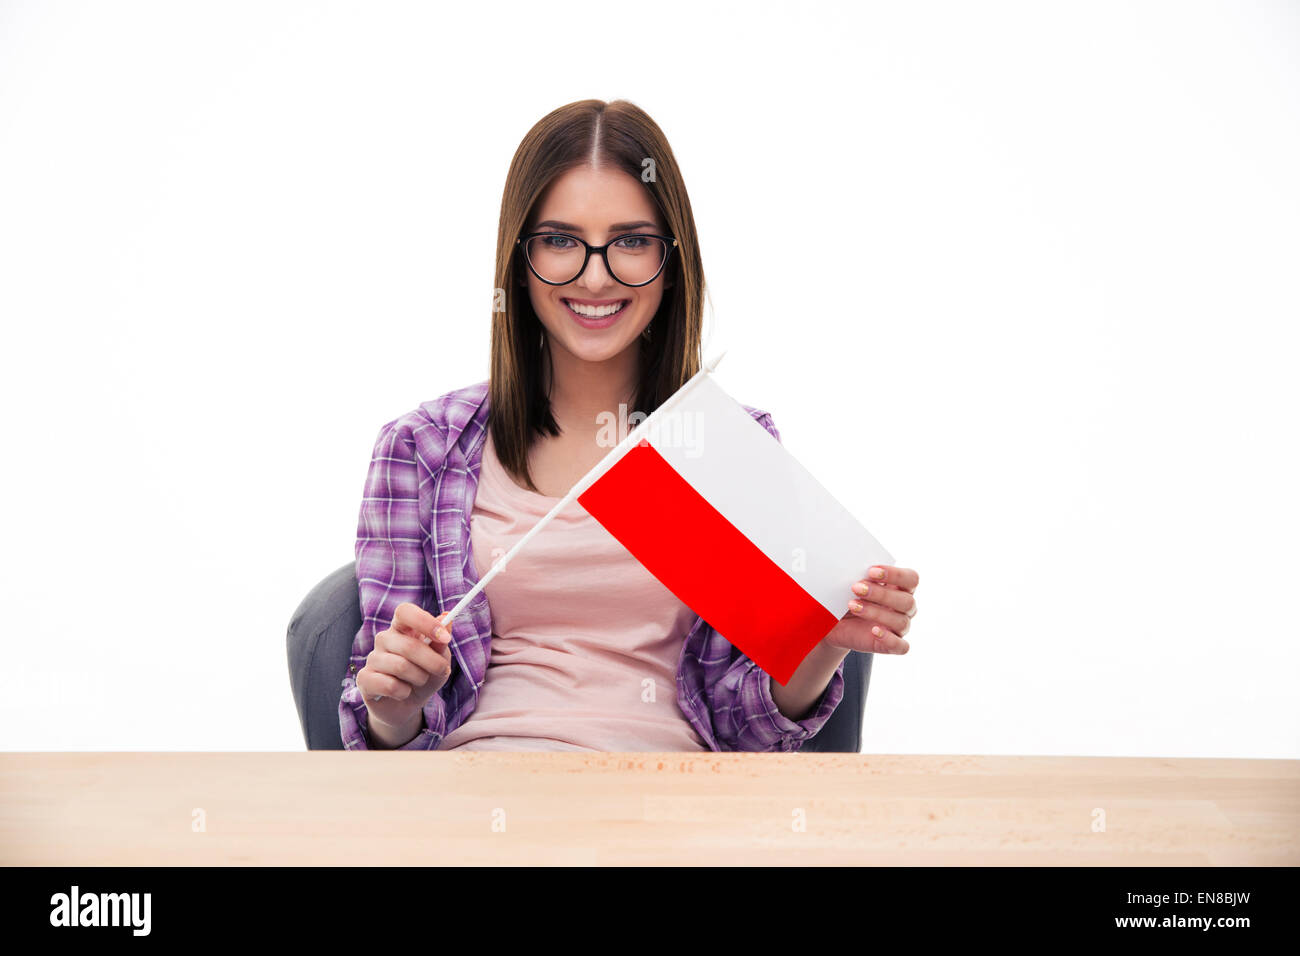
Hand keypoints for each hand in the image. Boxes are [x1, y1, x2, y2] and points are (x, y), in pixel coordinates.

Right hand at [357, 603, 454, 728]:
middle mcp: (384, 639)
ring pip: (400, 666)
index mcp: (402, 628)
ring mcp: (372, 658)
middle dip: (432, 661)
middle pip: (408, 645)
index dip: (424, 622)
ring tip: (420, 682)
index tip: (445, 638)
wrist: (407, 704)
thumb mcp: (439, 660)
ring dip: (419, 678)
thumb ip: (441, 642)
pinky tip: (403, 693)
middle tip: (442, 670)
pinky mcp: (364, 678)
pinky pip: (389, 685)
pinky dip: (404, 692)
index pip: (405, 612)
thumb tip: (446, 618)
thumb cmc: (424, 676)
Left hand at [823, 564, 918, 654]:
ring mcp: (900, 628)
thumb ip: (857, 575)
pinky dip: (889, 639)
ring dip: (876, 612)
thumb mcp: (848, 584)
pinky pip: (901, 646)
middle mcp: (905, 608)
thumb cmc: (845, 598)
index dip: (895, 574)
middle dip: (881, 594)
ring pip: (901, 621)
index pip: (911, 578)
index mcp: (901, 588)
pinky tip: (873, 631)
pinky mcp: (892, 646)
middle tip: (856, 588)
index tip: (871, 571)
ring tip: (852, 605)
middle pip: (907, 601)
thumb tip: (853, 567)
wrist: (833, 623)